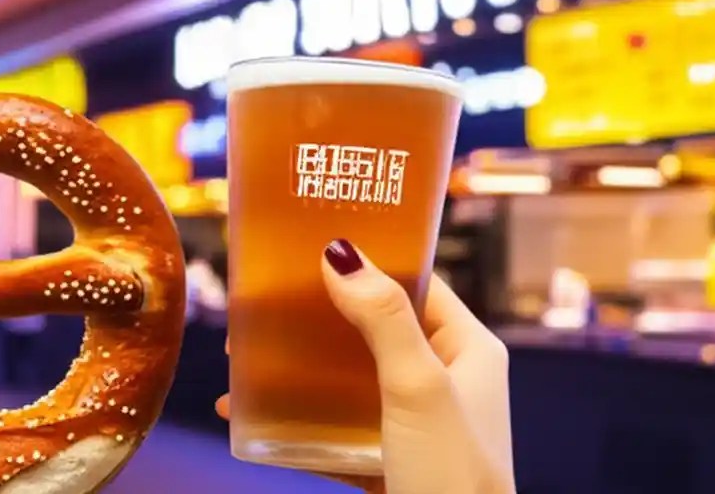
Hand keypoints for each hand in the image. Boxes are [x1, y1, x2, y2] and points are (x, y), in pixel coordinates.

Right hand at [217, 239, 514, 493]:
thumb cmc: (453, 476)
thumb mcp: (417, 387)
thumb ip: (384, 318)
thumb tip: (341, 253)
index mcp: (469, 350)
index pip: (417, 285)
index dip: (371, 263)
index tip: (314, 244)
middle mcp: (445, 381)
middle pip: (373, 329)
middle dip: (317, 318)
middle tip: (264, 302)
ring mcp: (415, 424)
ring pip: (348, 380)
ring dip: (299, 368)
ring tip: (245, 356)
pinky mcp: (387, 462)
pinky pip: (335, 429)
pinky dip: (296, 420)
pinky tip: (248, 414)